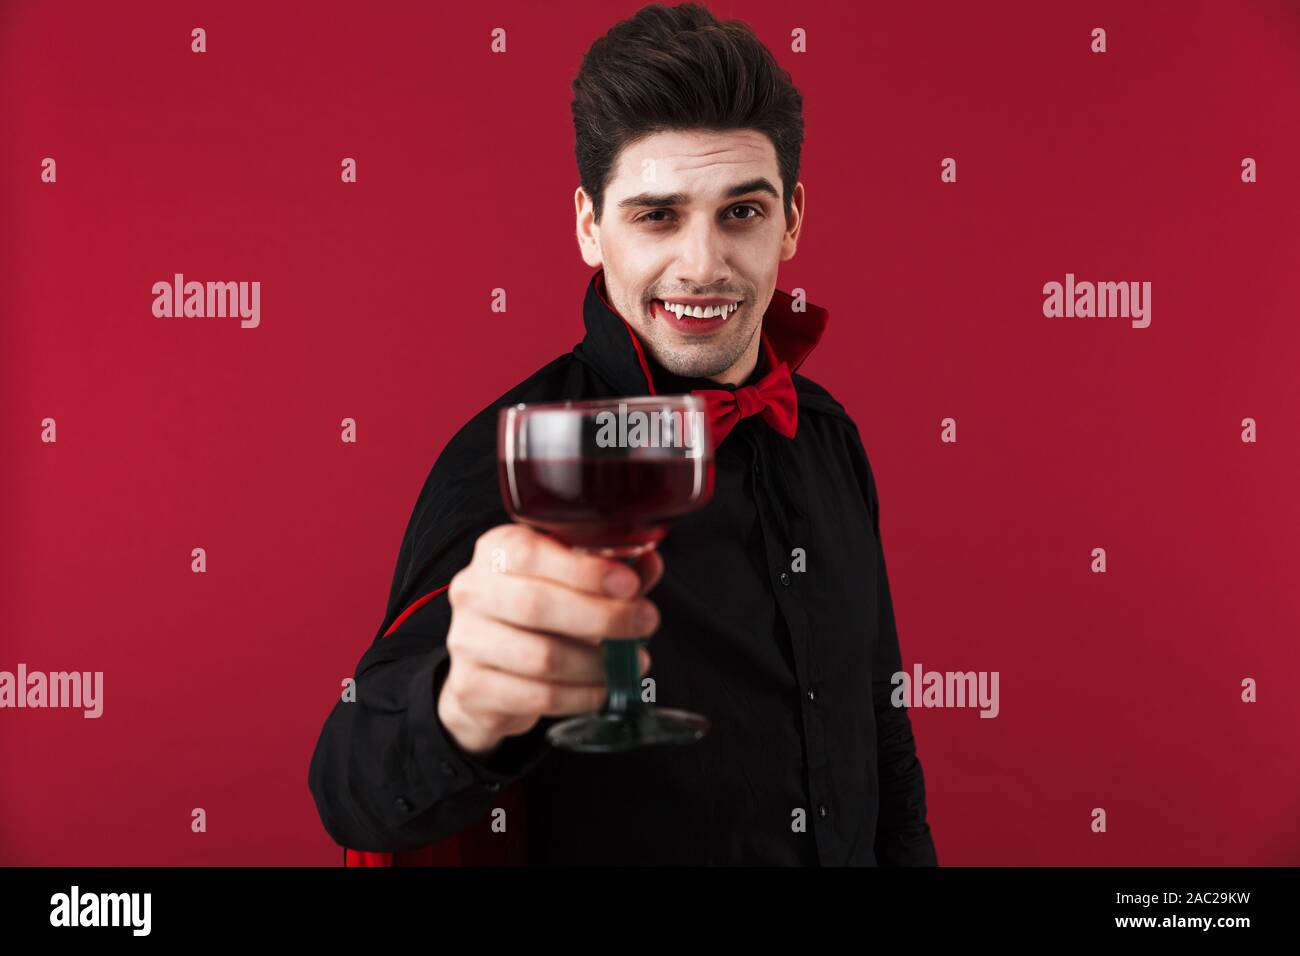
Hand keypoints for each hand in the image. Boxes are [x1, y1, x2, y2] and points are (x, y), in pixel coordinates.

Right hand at [437, 523, 662, 756]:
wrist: (488, 669)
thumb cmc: (536, 616)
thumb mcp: (570, 583)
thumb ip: (609, 574)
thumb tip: (648, 563)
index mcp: (496, 552)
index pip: (531, 553)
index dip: (584, 570)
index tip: (628, 584)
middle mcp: (473, 591)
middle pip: (535, 605)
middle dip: (601, 616)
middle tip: (644, 623)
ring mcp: (466, 640)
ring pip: (541, 656)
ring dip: (597, 663)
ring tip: (629, 663)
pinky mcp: (472, 686)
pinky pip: (538, 696)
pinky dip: (581, 695)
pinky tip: (604, 689)